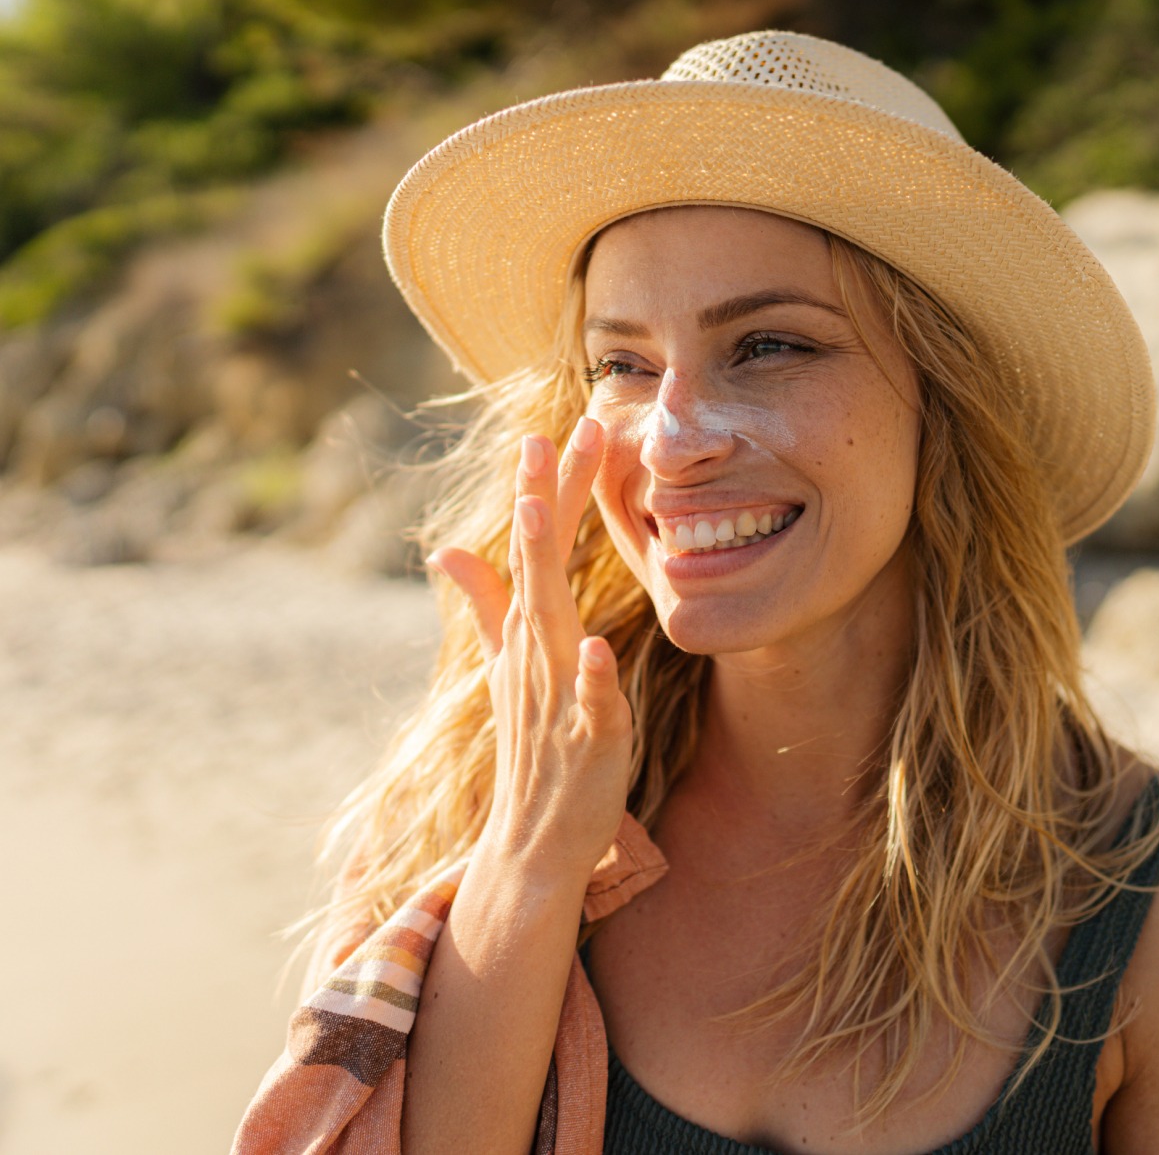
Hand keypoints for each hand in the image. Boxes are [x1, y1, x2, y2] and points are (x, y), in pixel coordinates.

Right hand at [425, 417, 632, 883]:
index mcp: (527, 631)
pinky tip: (598, 649)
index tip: (550, 428)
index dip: (544, 490)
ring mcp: (557, 692)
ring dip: (542, 570)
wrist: (532, 842)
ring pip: (549, 622)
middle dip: (542, 501)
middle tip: (547, 436)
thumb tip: (449, 549)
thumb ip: (485, 604)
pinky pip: (588, 703)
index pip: (534, 548)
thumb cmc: (532, 745)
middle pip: (537, 565)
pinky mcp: (586, 737)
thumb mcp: (507, 666)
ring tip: (543, 516)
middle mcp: (536, 651)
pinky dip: (591, 678)